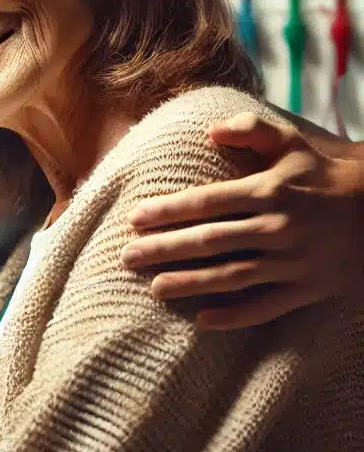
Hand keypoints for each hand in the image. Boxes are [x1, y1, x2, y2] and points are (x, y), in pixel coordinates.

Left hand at [122, 113, 362, 328]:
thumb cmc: (323, 174)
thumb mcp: (291, 143)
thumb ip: (250, 131)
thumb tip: (210, 131)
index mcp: (268, 191)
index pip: (207, 202)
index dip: (168, 211)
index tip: (135, 219)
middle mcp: (277, 227)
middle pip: (210, 241)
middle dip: (164, 249)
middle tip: (126, 257)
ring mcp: (292, 261)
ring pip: (231, 276)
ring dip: (190, 284)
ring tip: (153, 288)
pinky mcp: (306, 288)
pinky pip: (265, 306)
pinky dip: (234, 316)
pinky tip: (202, 320)